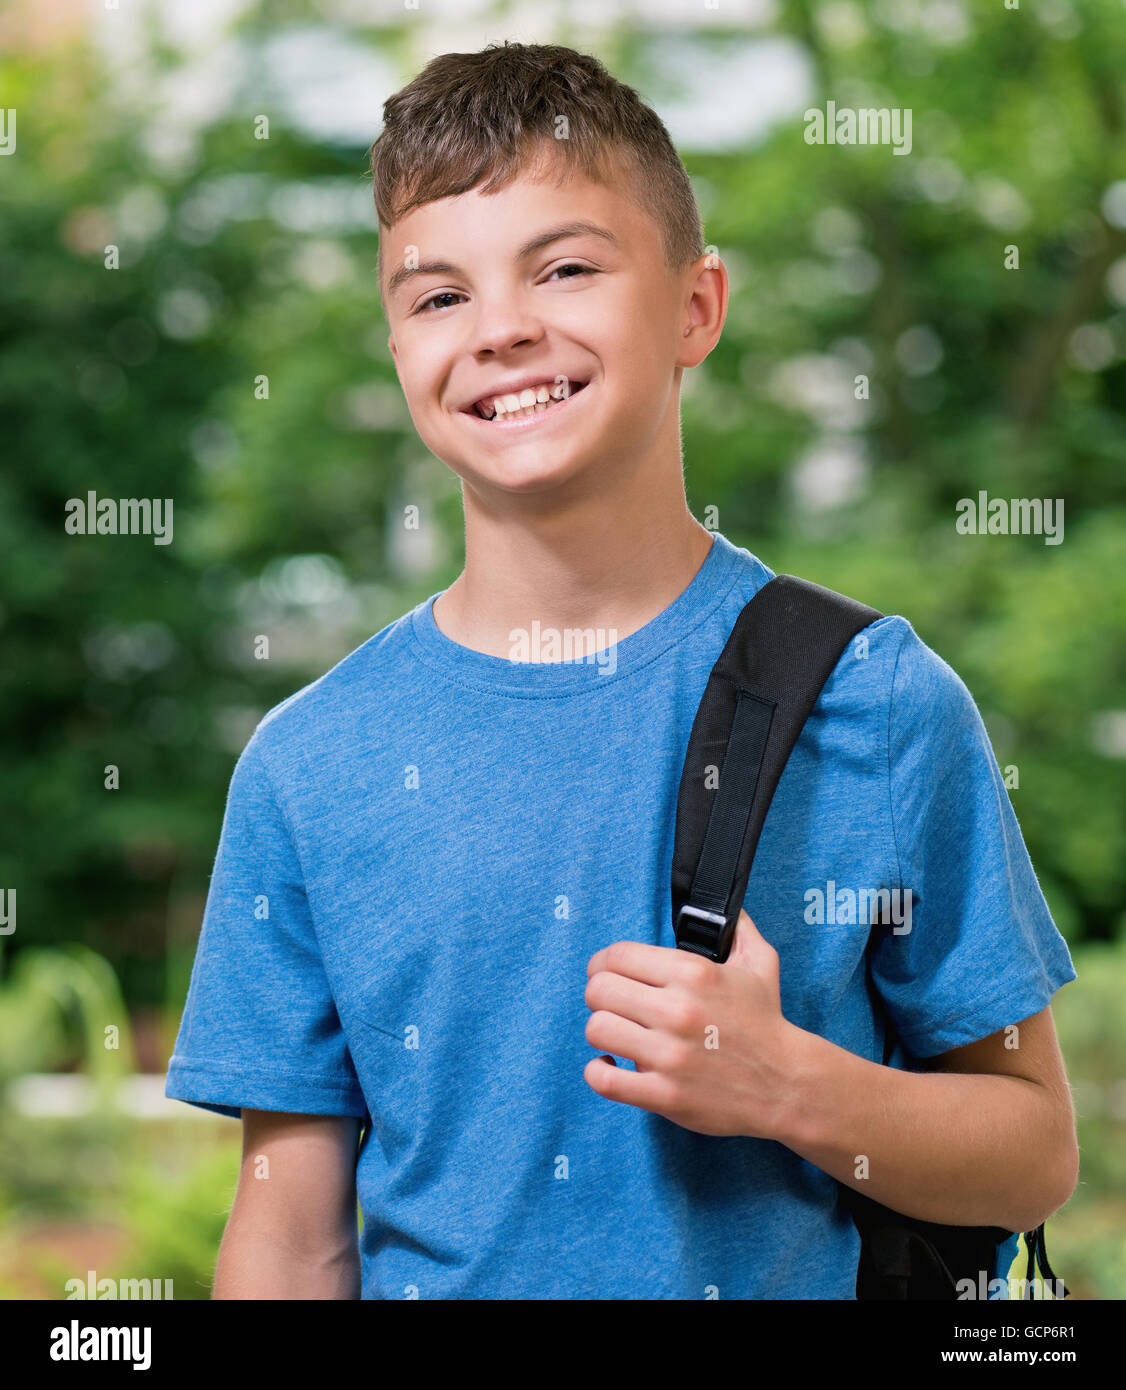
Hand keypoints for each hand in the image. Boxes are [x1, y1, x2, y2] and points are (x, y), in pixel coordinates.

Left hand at [583, 910, 803, 1138]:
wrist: (787, 1084)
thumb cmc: (767, 1023)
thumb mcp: (760, 963)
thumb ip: (738, 928)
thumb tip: (727, 905)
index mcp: (693, 973)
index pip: (617, 955)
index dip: (604, 963)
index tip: (607, 973)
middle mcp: (677, 1010)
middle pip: (599, 990)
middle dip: (599, 994)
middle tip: (612, 1004)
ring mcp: (669, 1055)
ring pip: (597, 1029)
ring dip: (602, 1030)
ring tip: (618, 1033)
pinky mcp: (664, 1095)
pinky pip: (604, 1080)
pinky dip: (597, 1072)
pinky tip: (610, 1065)